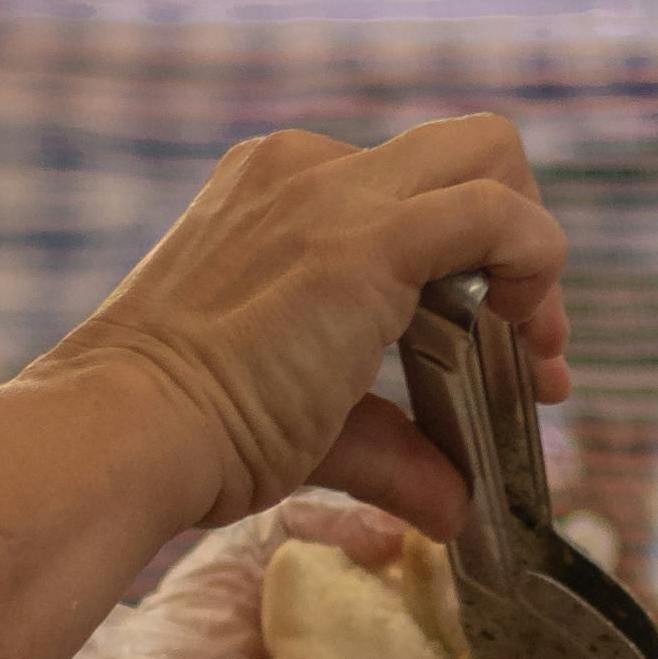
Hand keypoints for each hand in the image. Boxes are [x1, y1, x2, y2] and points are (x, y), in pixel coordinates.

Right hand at [31, 114, 571, 535]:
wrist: (122, 434)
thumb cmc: (181, 436)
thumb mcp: (301, 421)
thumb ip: (387, 449)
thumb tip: (449, 507)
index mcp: (275, 188)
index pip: (407, 187)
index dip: (473, 263)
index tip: (501, 347)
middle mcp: (306, 168)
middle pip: (464, 151)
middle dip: (516, 236)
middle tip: (525, 339)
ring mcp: (333, 191)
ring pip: (489, 156)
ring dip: (534, 251)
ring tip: (534, 348)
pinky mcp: (367, 238)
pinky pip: (496, 212)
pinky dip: (535, 262)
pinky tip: (523, 336)